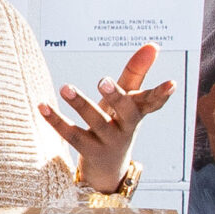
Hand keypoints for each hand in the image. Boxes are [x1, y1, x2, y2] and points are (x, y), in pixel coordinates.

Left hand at [39, 43, 175, 192]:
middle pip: (125, 111)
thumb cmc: (118, 124)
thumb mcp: (128, 100)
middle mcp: (125, 127)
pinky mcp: (89, 151)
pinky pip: (72, 135)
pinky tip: (43, 106)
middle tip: (103, 81)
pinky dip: (56, 121)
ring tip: (65, 87)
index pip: (152, 102)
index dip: (162, 94)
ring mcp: (108, 141)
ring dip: (81, 104)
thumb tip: (153, 44)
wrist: (108, 169)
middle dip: (116, 96)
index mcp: (136, 113)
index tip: (172, 84)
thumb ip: (137, 72)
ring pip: (96, 122)